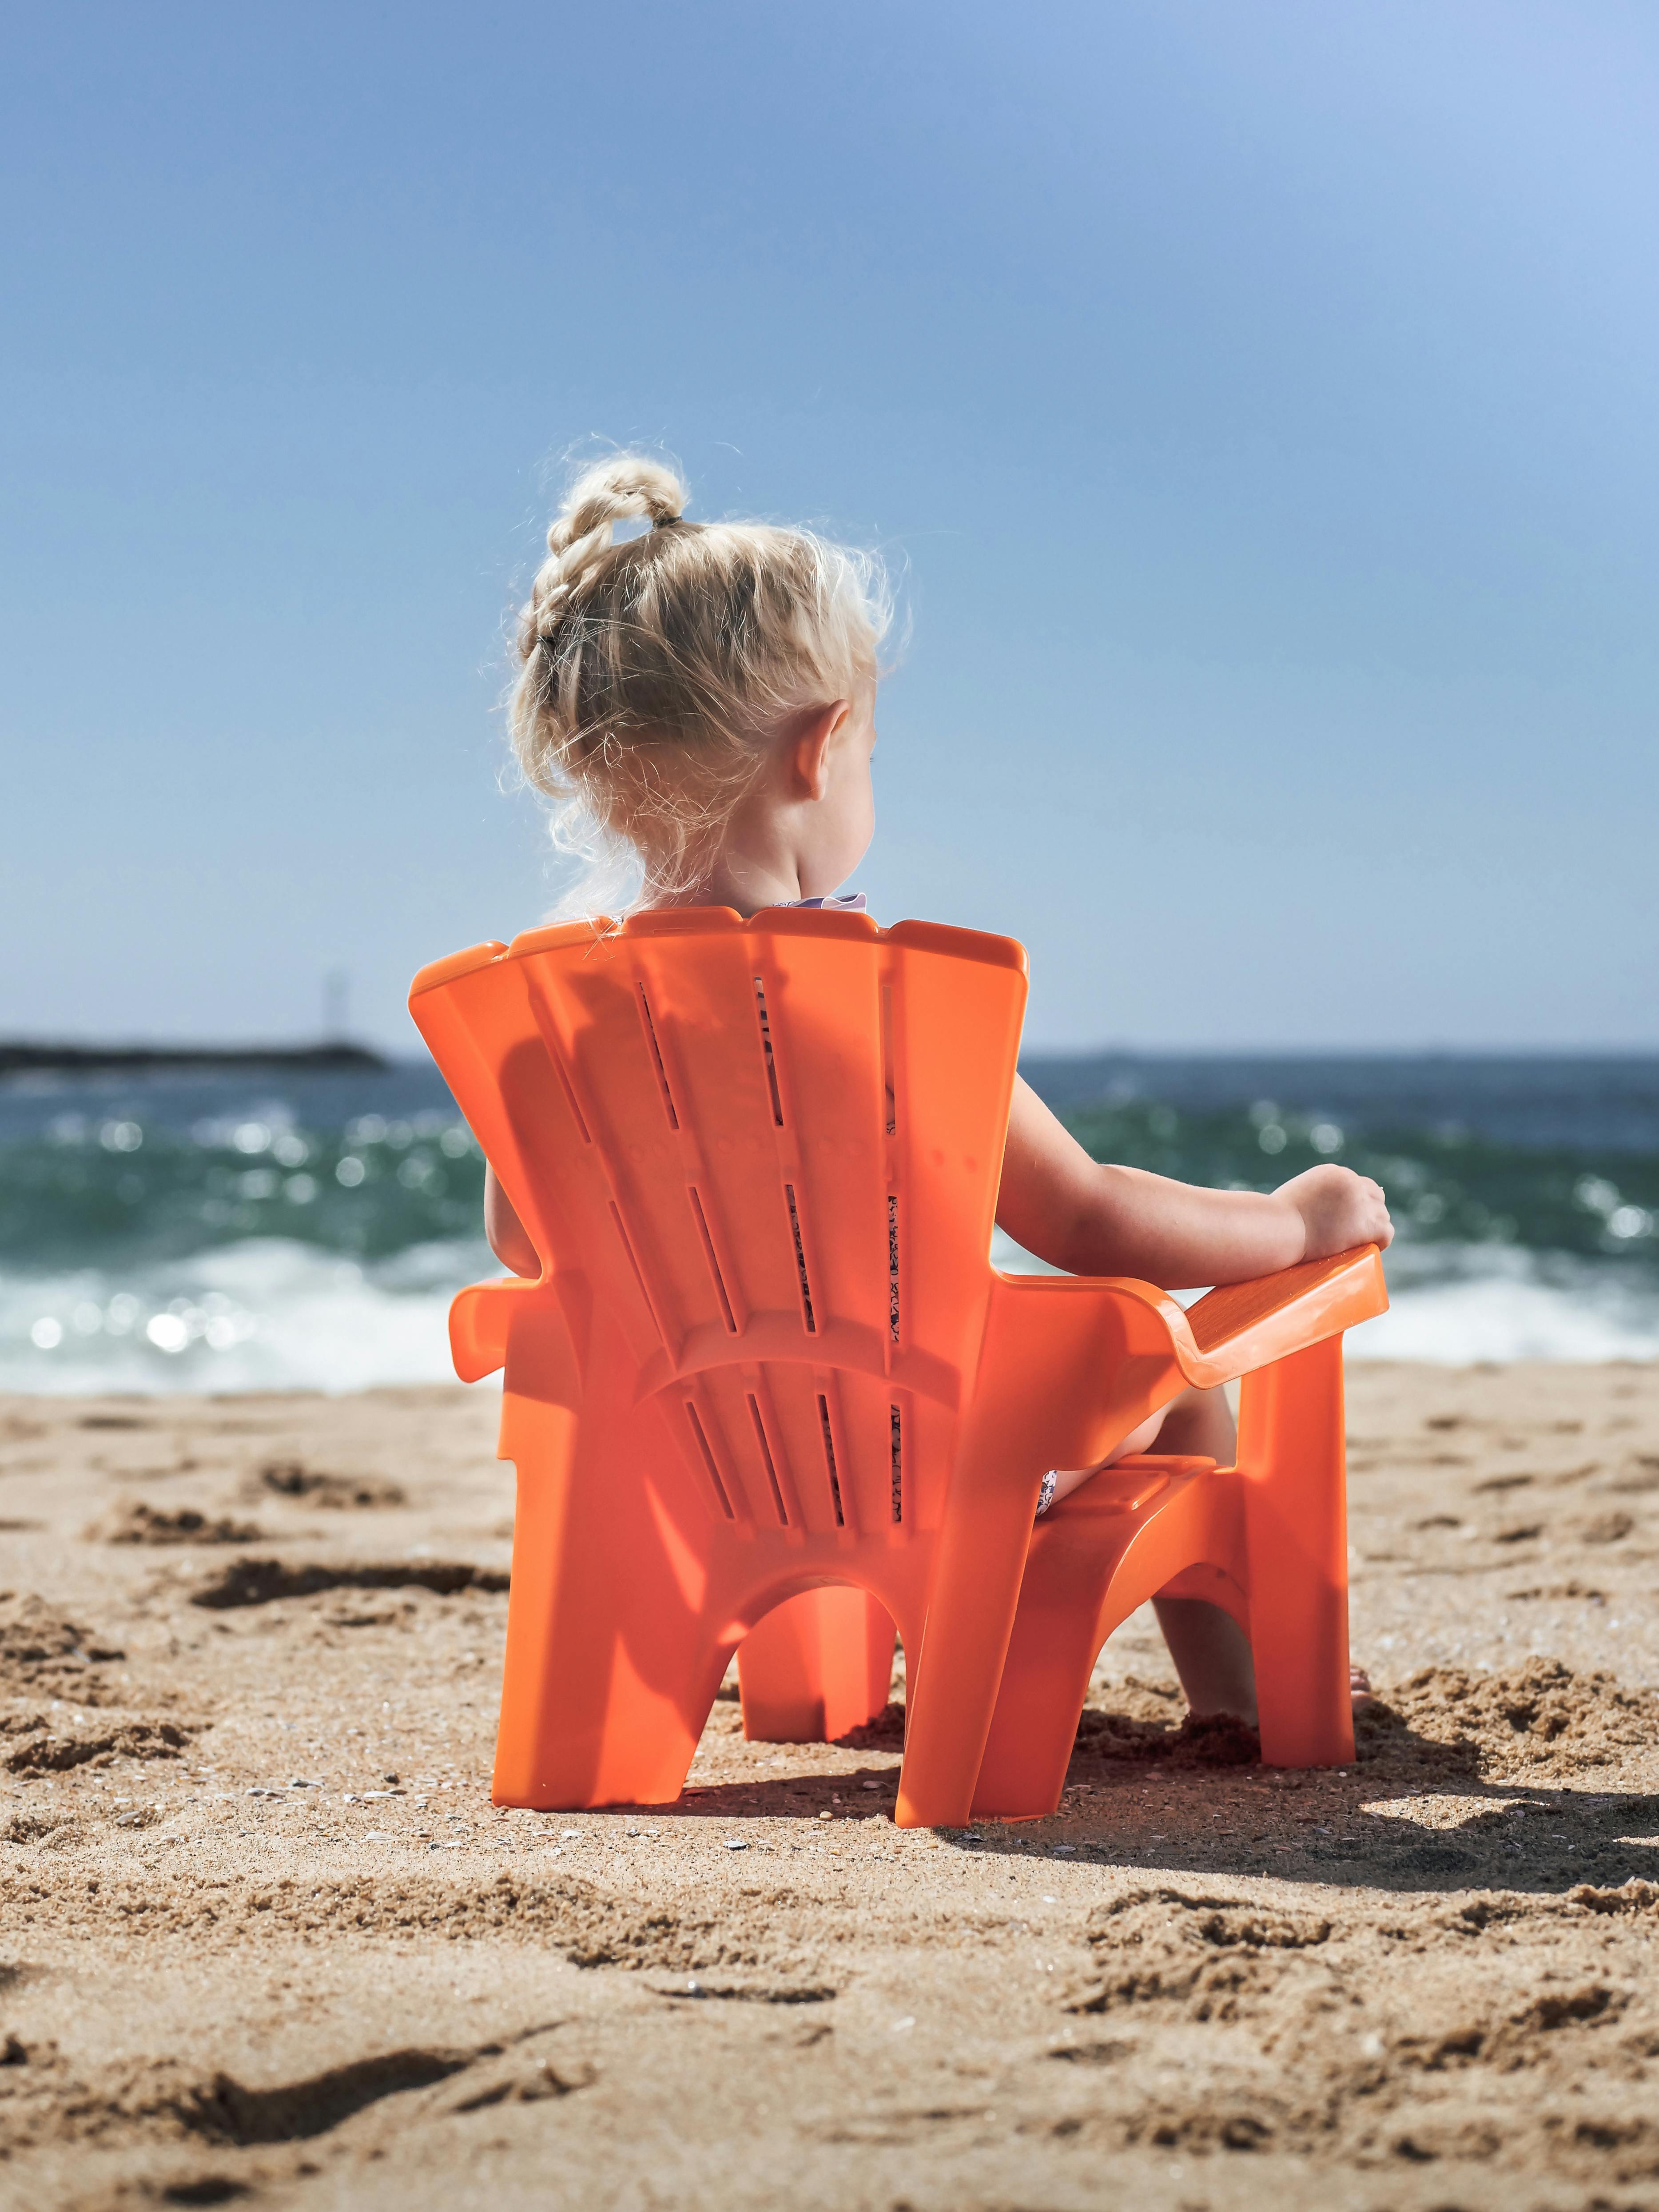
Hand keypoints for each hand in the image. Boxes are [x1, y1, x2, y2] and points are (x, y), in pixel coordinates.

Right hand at [1276, 1163, 1392, 1261]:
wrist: (1276, 1228)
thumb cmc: (1275, 1218)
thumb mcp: (1297, 1195)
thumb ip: (1316, 1196)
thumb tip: (1321, 1211)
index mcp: (1334, 1173)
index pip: (1359, 1184)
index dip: (1357, 1202)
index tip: (1349, 1217)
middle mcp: (1351, 1183)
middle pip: (1376, 1197)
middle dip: (1369, 1212)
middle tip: (1355, 1230)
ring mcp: (1360, 1203)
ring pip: (1382, 1215)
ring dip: (1373, 1227)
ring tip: (1358, 1241)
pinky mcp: (1365, 1225)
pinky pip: (1386, 1232)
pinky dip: (1381, 1241)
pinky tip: (1371, 1246)